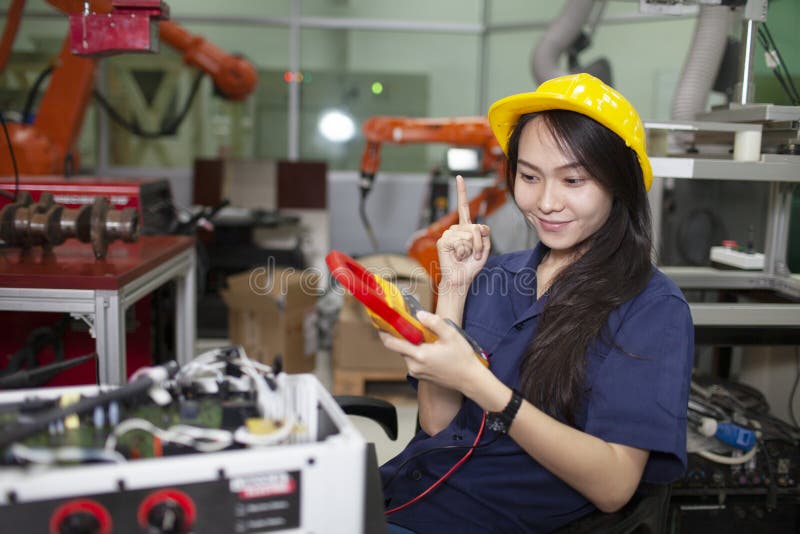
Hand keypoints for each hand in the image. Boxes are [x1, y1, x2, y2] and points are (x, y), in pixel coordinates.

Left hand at [378, 310, 486, 393]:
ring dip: (412, 344)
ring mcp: (416, 372)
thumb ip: (434, 323)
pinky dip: (417, 352)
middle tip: (412, 324)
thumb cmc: (462, 358)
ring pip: (406, 353)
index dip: (383, 331)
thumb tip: (419, 314)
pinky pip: (413, 360)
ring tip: (428, 338)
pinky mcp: (420, 376)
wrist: (470, 380)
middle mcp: (414, 366)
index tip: (381, 321)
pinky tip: (431, 349)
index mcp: (419, 355)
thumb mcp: (451, 335)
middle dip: (403, 335)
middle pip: (399, 346)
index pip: (391, 343)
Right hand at [437, 175, 490, 291]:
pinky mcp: (443, 241)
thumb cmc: (472, 264)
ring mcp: (448, 234)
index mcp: (465, 227)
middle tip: (474, 254)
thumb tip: (477, 227)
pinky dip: (464, 252)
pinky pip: (461, 242)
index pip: (463, 206)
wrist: (461, 278)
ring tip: (465, 256)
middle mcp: (455, 228)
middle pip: (476, 228)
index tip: (459, 177)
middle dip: (480, 244)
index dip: (461, 191)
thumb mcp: (485, 247)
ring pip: (470, 236)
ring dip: (472, 249)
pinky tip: (457, 256)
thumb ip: (485, 234)